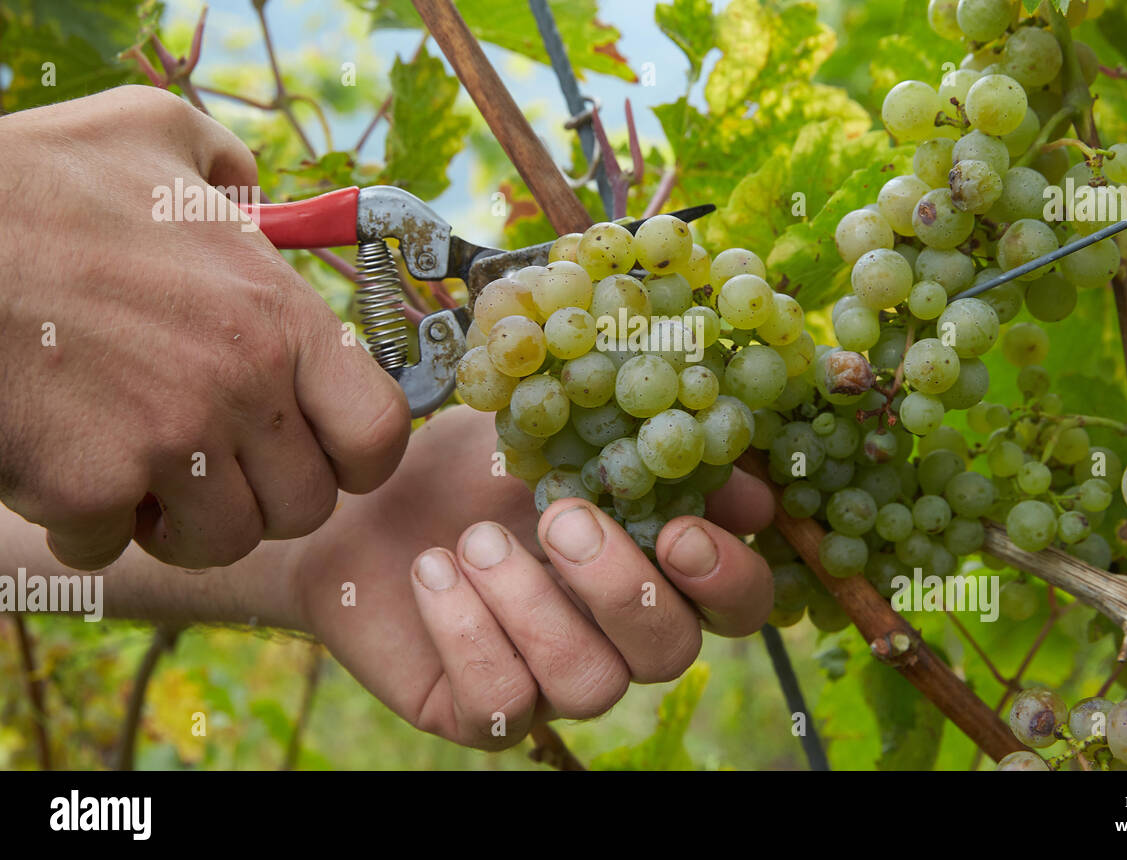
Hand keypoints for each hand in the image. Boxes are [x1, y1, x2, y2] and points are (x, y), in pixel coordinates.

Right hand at [0, 86, 409, 569]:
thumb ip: (226, 166)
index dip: (358, 459)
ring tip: (145, 472)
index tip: (323, 453)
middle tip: (215, 463)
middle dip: (263, 496)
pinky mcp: (87, 487)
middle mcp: (242, 385)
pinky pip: (112, 545)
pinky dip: (90, 526)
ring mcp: (168, 442)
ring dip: (186, 522)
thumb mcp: (151, 134)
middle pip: (305, 506)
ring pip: (219, 541)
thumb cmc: (31, 184)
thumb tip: (251, 190)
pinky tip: (64, 471)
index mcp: (277, 315)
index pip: (378, 434)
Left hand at [290, 405, 774, 749]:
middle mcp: (614, 638)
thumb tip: (748, 482)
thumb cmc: (467, 469)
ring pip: (591, 685)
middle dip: (623, 586)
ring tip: (476, 540)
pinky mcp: (480, 712)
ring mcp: (550, 682)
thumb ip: (638, 447)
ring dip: (533, 605)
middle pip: (671, 653)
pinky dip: (468, 633)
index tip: (681, 530)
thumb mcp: (551, 432)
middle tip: (562, 518)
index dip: (728, 579)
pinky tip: (433, 572)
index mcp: (651, 569)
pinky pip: (502, 704)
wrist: (361, 504)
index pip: (736, 604)